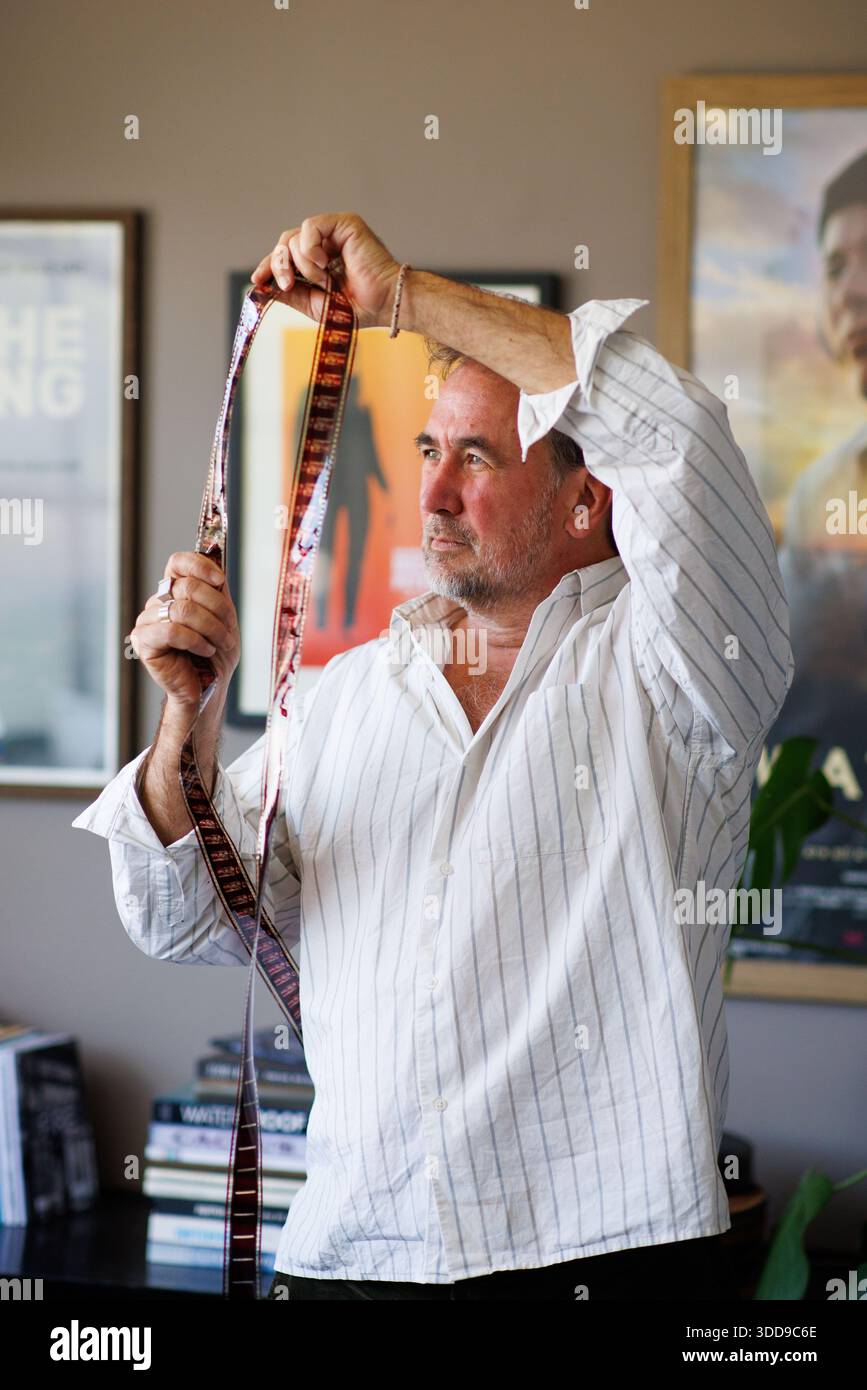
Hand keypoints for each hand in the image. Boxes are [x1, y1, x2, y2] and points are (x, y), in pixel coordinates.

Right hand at [129, 552, 239, 709]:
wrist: (209, 687)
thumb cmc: (215, 653)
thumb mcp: (224, 617)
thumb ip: (217, 590)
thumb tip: (216, 562)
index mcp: (175, 591)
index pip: (178, 562)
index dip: (200, 566)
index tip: (220, 581)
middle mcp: (158, 602)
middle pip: (187, 587)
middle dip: (217, 609)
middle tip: (229, 629)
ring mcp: (148, 621)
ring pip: (182, 610)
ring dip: (211, 628)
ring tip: (221, 644)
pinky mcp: (144, 642)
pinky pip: (172, 631)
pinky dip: (196, 641)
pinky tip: (205, 651)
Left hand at [249, 213, 401, 329]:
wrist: (384, 304)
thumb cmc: (358, 307)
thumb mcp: (314, 304)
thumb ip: (290, 293)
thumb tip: (262, 286)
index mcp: (319, 260)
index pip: (286, 256)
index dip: (270, 265)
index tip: (258, 280)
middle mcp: (326, 243)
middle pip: (285, 243)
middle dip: (279, 265)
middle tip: (285, 285)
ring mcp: (335, 232)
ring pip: (294, 237)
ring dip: (302, 264)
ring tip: (322, 280)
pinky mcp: (345, 223)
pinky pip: (310, 227)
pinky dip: (309, 248)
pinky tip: (323, 264)